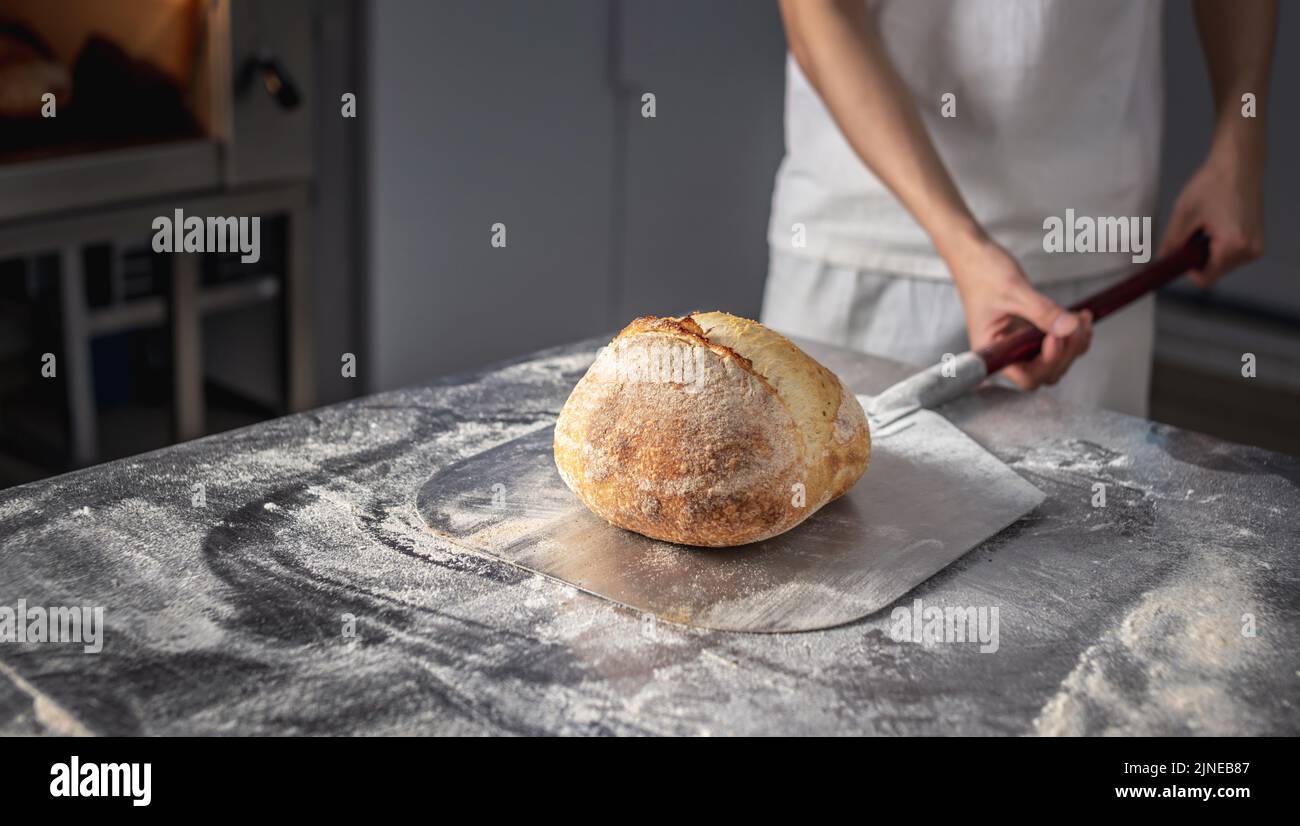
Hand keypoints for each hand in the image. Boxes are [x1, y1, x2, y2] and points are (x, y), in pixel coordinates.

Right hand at [944, 234, 1092, 389]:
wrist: (973, 254)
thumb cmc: (981, 271)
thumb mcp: (1013, 290)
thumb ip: (1042, 311)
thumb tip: (1069, 328)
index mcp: (992, 350)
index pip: (1026, 376)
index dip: (1047, 362)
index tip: (1056, 337)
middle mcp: (1006, 352)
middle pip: (1045, 372)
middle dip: (1066, 351)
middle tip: (1075, 325)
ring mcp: (1019, 343)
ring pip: (1055, 360)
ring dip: (1073, 344)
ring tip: (1081, 320)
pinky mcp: (1029, 332)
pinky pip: (1055, 344)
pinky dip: (1071, 335)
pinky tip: (1078, 317)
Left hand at [1159, 152, 1264, 286]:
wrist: (1239, 163)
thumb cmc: (1213, 183)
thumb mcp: (1184, 214)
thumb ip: (1172, 242)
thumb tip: (1163, 259)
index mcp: (1233, 246)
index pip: (1205, 279)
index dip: (1187, 270)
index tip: (1178, 255)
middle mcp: (1250, 250)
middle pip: (1214, 271)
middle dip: (1198, 257)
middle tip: (1192, 232)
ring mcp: (1256, 245)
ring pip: (1222, 263)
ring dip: (1208, 251)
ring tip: (1206, 225)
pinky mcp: (1257, 238)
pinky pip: (1232, 253)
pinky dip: (1220, 245)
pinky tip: (1216, 224)